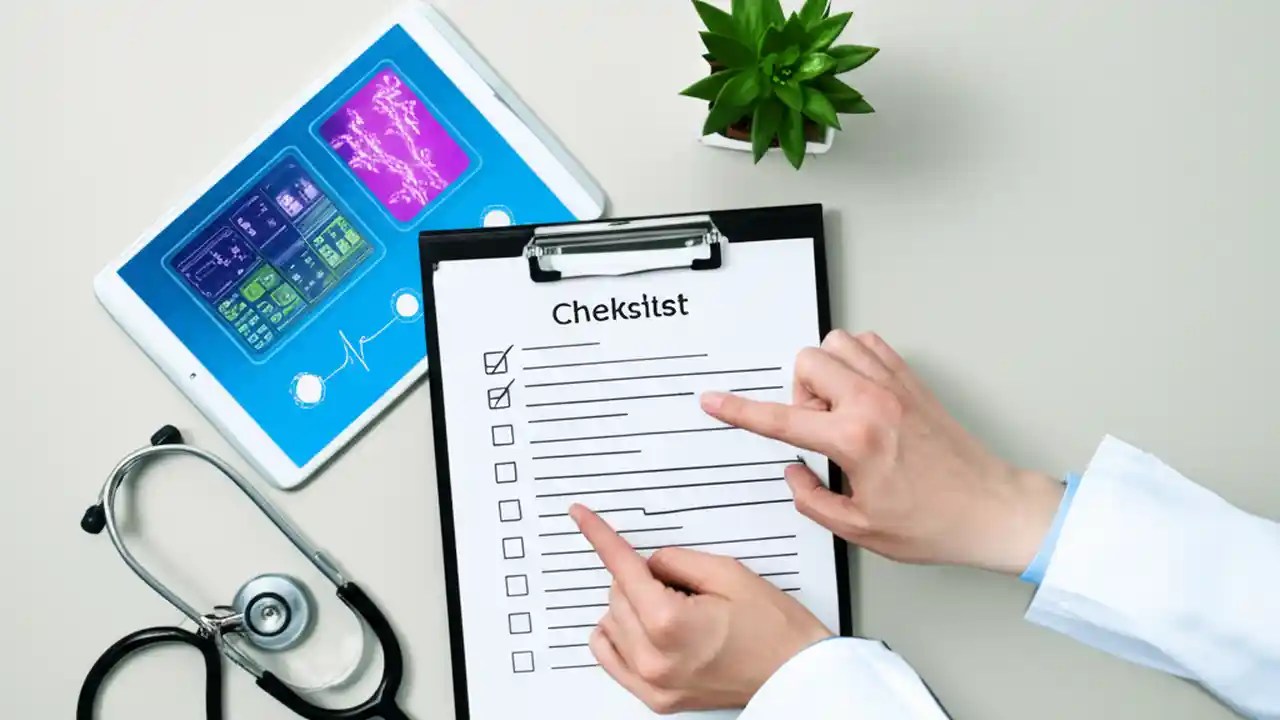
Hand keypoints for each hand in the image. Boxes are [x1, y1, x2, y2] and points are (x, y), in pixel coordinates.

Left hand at [569, 504, 831, 712]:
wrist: (795, 673)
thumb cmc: (774, 629)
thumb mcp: (727, 573)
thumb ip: (676, 560)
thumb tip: (648, 562)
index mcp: (669, 625)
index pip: (623, 568)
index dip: (600, 536)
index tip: (582, 518)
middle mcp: (654, 660)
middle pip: (617, 595)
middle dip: (641, 577)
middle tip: (680, 581)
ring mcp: (653, 684)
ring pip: (612, 623)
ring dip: (632, 606)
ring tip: (676, 609)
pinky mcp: (656, 699)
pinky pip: (612, 659)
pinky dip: (619, 635)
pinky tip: (642, 627)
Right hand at [700, 330, 1063, 574]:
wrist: (991, 510)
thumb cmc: (937, 522)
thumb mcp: (860, 529)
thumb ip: (813, 500)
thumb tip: (796, 476)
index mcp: (855, 441)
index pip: (781, 419)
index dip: (740, 410)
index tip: (715, 401)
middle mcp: (874, 403)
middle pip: (807, 362)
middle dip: (798, 392)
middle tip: (814, 427)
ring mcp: (896, 386)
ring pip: (837, 343)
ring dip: (825, 372)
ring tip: (837, 410)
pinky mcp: (914, 383)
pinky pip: (870, 345)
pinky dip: (855, 360)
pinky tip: (859, 394)